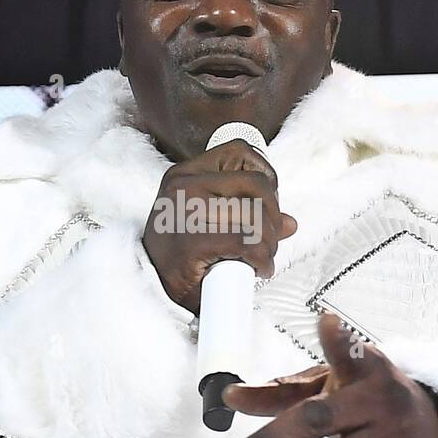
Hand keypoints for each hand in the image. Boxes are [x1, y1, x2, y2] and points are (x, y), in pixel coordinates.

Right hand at [142, 138, 297, 314]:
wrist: (148, 285)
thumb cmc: (176, 254)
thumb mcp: (203, 220)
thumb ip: (244, 212)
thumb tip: (289, 222)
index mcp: (185, 174)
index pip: (240, 152)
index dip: (265, 175)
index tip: (266, 202)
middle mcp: (186, 186)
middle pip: (257, 184)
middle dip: (273, 215)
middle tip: (269, 238)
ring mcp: (189, 212)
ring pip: (257, 216)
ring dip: (270, 242)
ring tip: (262, 256)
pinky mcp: (195, 241)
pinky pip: (249, 243)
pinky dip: (262, 259)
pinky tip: (258, 268)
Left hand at [220, 313, 437, 437]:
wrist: (437, 432)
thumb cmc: (367, 402)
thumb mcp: (331, 387)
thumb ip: (280, 393)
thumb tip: (229, 397)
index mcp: (363, 370)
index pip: (351, 352)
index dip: (340, 341)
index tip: (326, 322)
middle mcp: (380, 401)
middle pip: (318, 419)